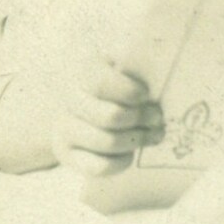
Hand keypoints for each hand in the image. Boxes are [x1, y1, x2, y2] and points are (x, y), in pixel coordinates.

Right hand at [52, 56, 164, 176]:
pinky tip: (131, 153)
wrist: (77, 113)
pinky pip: (98, 166)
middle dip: (141, 118)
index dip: (128, 91)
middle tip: (157, 118)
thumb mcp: (120, 67)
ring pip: (108, 142)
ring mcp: (65, 130)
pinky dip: (121, 161)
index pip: (101, 81)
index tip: (146, 94)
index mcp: (84, 73)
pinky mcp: (68, 157)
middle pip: (110, 116)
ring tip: (152, 135)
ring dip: (137, 139)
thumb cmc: (111, 88)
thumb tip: (158, 57)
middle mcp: (70, 101)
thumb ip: (135, 64)